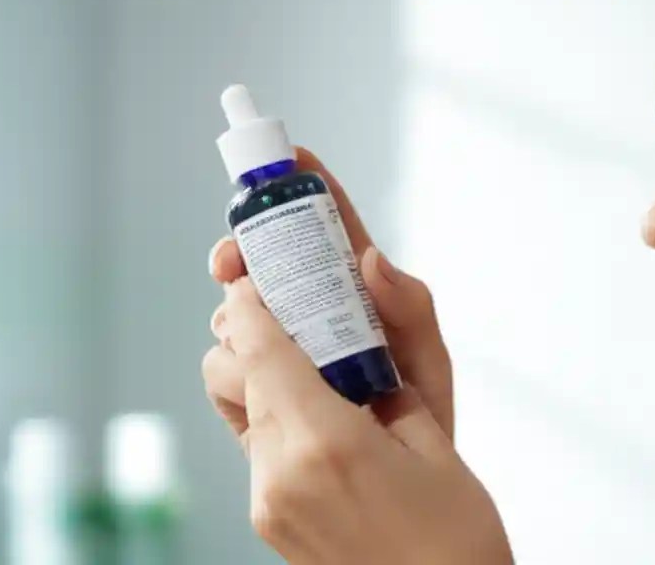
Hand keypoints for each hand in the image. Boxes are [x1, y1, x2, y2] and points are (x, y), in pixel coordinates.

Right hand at [203, 147, 453, 442]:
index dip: (304, 186)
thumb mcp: (429, 366)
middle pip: (264, 264)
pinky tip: (248, 376)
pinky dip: (229, 363)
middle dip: (243, 250)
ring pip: (235, 315)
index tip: (287, 157)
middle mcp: (312, 320)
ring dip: (236, 313)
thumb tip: (372, 259)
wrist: (401, 498)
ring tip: (252, 330)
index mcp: (359, 299)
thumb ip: (413, 309)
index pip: (329, 229)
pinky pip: (224, 368)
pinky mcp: (255, 398)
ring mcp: (281, 357)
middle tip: (232, 261)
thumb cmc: (425, 425)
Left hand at [210, 266, 511, 563]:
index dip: (251, 296)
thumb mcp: (441, 438)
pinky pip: (256, 444)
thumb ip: (405, 346)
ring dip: (264, 372)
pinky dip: (278, 412)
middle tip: (301, 307)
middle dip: (256, 328)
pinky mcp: (268, 519)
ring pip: (238, 406)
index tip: (264, 268)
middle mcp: (278, 471)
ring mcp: (266, 500)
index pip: (257, 344)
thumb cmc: (457, 543)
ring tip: (323, 365)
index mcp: (325, 441)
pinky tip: (331, 414)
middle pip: (231, 370)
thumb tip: (374, 269)